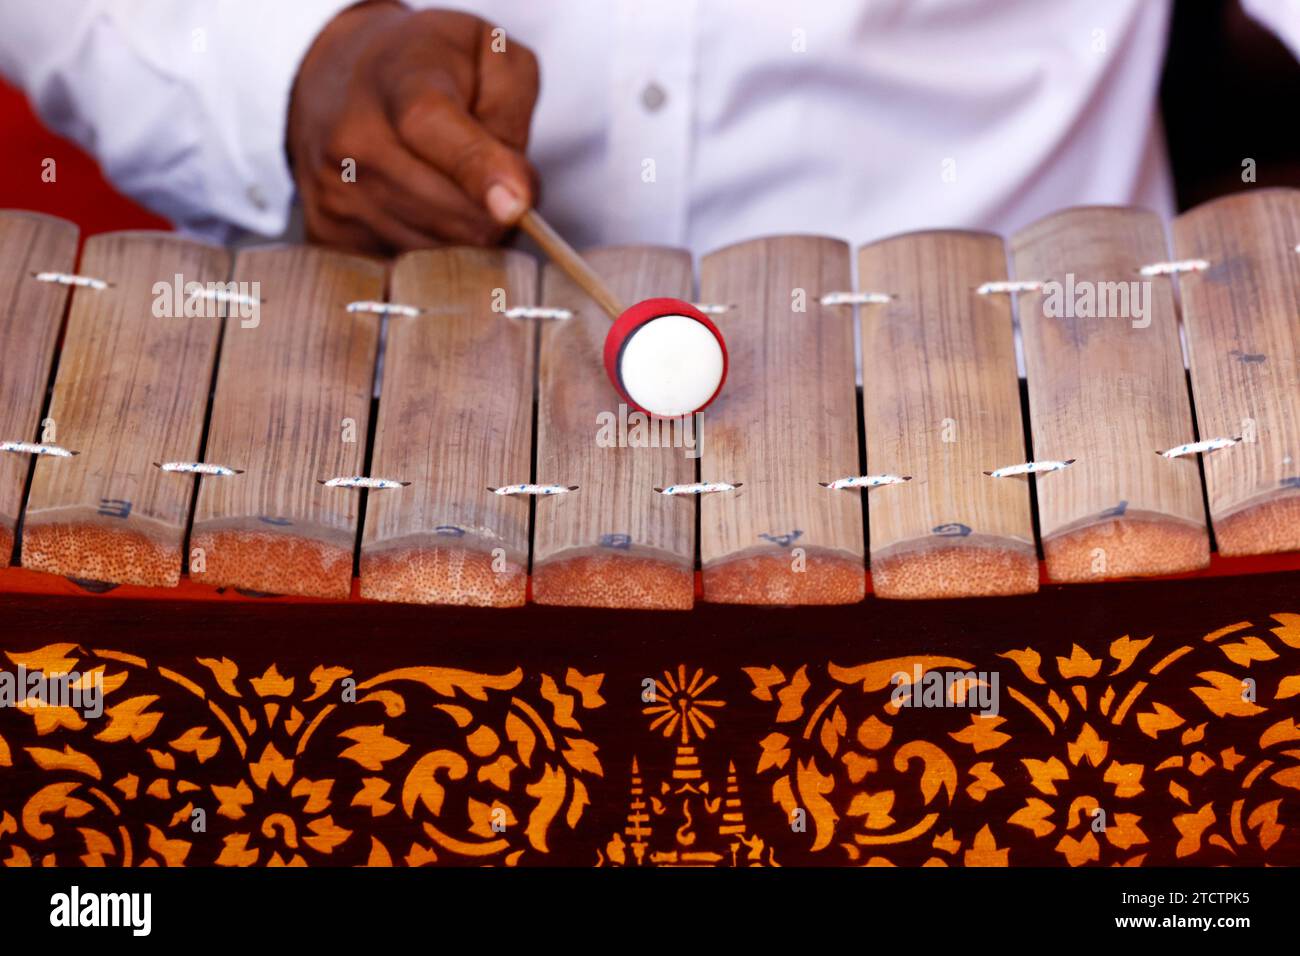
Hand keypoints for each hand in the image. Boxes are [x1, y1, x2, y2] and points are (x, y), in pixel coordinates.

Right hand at [287, 2, 539, 252]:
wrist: (333, 76)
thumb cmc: (425, 65)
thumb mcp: (488, 55)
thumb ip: (512, 111)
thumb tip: (514, 195)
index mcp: (399, 83)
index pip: (432, 129)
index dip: (481, 171)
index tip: (519, 204)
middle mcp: (354, 141)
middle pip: (451, 215)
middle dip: (495, 213)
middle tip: (499, 184)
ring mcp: (335, 193)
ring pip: (436, 256)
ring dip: (465, 237)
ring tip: (455, 192)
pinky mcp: (327, 235)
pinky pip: (406, 274)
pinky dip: (431, 257)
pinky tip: (426, 217)